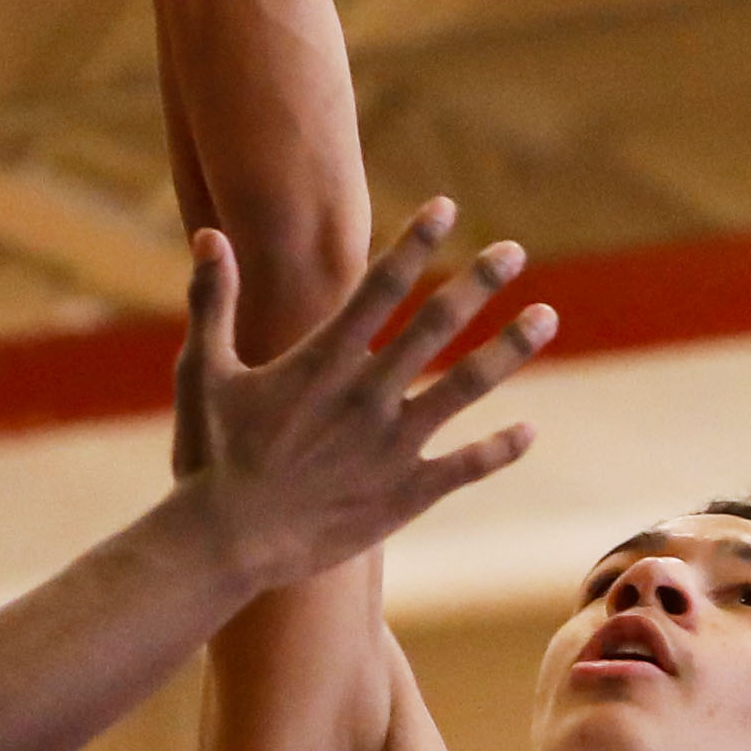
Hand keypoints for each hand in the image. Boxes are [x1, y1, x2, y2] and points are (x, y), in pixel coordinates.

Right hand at [175, 201, 551, 590]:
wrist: (227, 542)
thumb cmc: (211, 457)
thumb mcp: (204, 371)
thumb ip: (212, 301)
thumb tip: (209, 235)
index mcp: (323, 361)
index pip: (380, 286)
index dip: (415, 243)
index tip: (445, 207)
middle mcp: (368, 394)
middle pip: (436, 325)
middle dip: (478, 282)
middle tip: (515, 250)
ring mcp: (392, 445)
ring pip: (466, 386)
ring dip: (509, 349)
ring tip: (546, 317)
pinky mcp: (405, 494)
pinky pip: (466, 466)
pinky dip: (500, 449)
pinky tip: (530, 431)